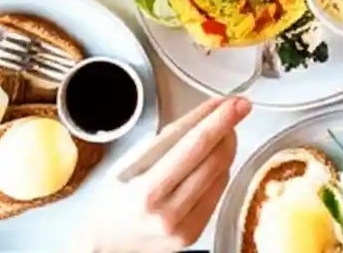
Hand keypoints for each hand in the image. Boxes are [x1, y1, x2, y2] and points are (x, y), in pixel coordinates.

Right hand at [86, 96, 249, 251]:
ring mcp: (184, 227)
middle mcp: (168, 213)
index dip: (218, 120)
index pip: (193, 146)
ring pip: (220, 175)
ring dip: (227, 148)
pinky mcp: (194, 235)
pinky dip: (220, 171)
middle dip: (228, 128)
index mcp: (147, 192)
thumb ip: (164, 143)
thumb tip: (201, 117)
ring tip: (224, 130)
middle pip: (213, 159)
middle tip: (235, 109)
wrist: (107, 245)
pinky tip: (214, 159)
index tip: (233, 103)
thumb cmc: (112, 202)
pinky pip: (217, 194)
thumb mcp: (128, 165)